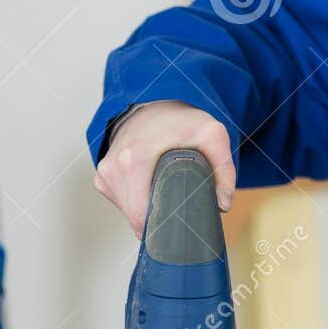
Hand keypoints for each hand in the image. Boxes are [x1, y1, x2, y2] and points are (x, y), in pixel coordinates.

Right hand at [93, 100, 236, 236]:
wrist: (153, 104)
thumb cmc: (180, 120)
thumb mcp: (211, 135)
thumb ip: (224, 169)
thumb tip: (223, 204)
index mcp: (134, 159)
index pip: (140, 215)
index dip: (163, 224)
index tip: (180, 219)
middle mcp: (113, 167)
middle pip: (135, 217)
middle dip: (158, 218)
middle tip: (179, 203)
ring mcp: (105, 173)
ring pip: (128, 213)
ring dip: (147, 210)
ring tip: (165, 190)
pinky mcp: (103, 178)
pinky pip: (122, 202)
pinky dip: (137, 201)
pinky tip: (151, 186)